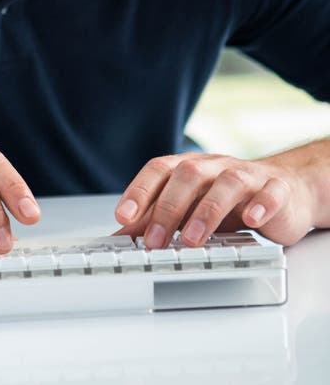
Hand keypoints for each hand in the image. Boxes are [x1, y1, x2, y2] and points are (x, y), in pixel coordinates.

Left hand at [113, 151, 314, 247]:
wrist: (285, 189)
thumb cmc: (231, 199)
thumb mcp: (190, 208)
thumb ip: (156, 219)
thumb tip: (121, 238)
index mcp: (189, 167)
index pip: (159, 170)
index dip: (139, 191)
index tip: (123, 217)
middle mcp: (215, 166)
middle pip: (188, 175)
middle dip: (168, 208)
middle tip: (155, 241)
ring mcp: (246, 175)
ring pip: (227, 183)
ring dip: (207, 211)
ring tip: (192, 239)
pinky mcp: (276, 189)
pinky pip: (269, 192)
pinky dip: (260, 205)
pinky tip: (251, 220)